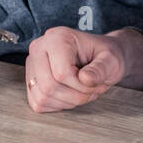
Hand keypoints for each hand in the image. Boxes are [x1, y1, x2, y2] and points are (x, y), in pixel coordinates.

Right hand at [24, 27, 142, 111]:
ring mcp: (32, 64)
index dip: (81, 86)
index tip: (95, 84)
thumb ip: (101, 68)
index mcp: (57, 37)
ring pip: (42, 97)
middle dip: (74, 96)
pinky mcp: (30, 80)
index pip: (61, 73)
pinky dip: (57, 105)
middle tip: (91, 91)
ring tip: (82, 92)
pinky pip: (38, 103)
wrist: (100, 58)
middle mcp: (39, 48)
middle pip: (48, 86)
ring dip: (67, 102)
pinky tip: (70, 94)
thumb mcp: (111, 60)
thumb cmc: (105, 57)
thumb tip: (85, 79)